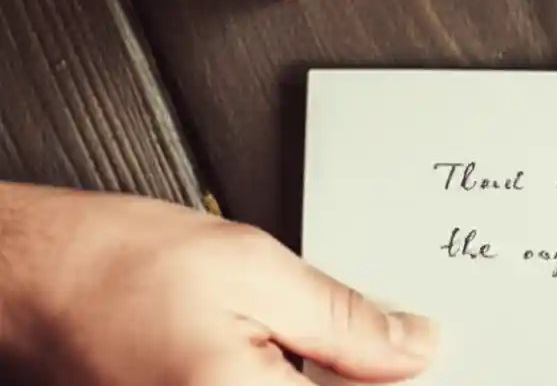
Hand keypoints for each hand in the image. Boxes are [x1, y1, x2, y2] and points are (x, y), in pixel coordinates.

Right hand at [0, 182, 434, 384]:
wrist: (21, 275)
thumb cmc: (110, 264)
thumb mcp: (253, 268)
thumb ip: (345, 318)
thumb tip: (416, 346)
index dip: (407, 378)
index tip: (434, 353)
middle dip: (366, 373)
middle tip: (395, 336)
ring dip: (330, 376)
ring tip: (349, 337)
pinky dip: (291, 376)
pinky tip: (296, 350)